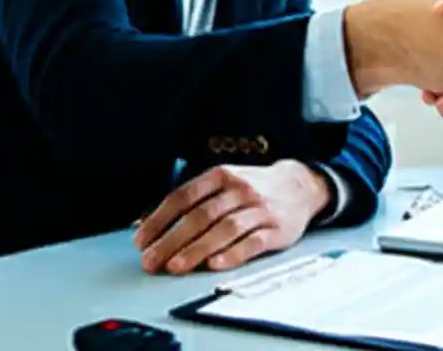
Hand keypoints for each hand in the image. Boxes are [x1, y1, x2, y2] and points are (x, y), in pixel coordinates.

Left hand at [133, 161, 329, 274]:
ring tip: (176, 266)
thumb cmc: (253, 188)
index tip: (141, 241)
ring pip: (225, 230)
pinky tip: (215, 264)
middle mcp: (240, 190)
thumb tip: (150, 225)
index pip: (183, 197)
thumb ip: (192, 201)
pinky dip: (233, 254)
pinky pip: (253, 243)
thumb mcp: (223, 183)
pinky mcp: (277, 230)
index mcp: (221, 176)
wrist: (300, 186)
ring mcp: (260, 209)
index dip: (159, 220)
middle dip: (172, 240)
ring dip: (197, 249)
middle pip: (201, 216)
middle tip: (152, 260)